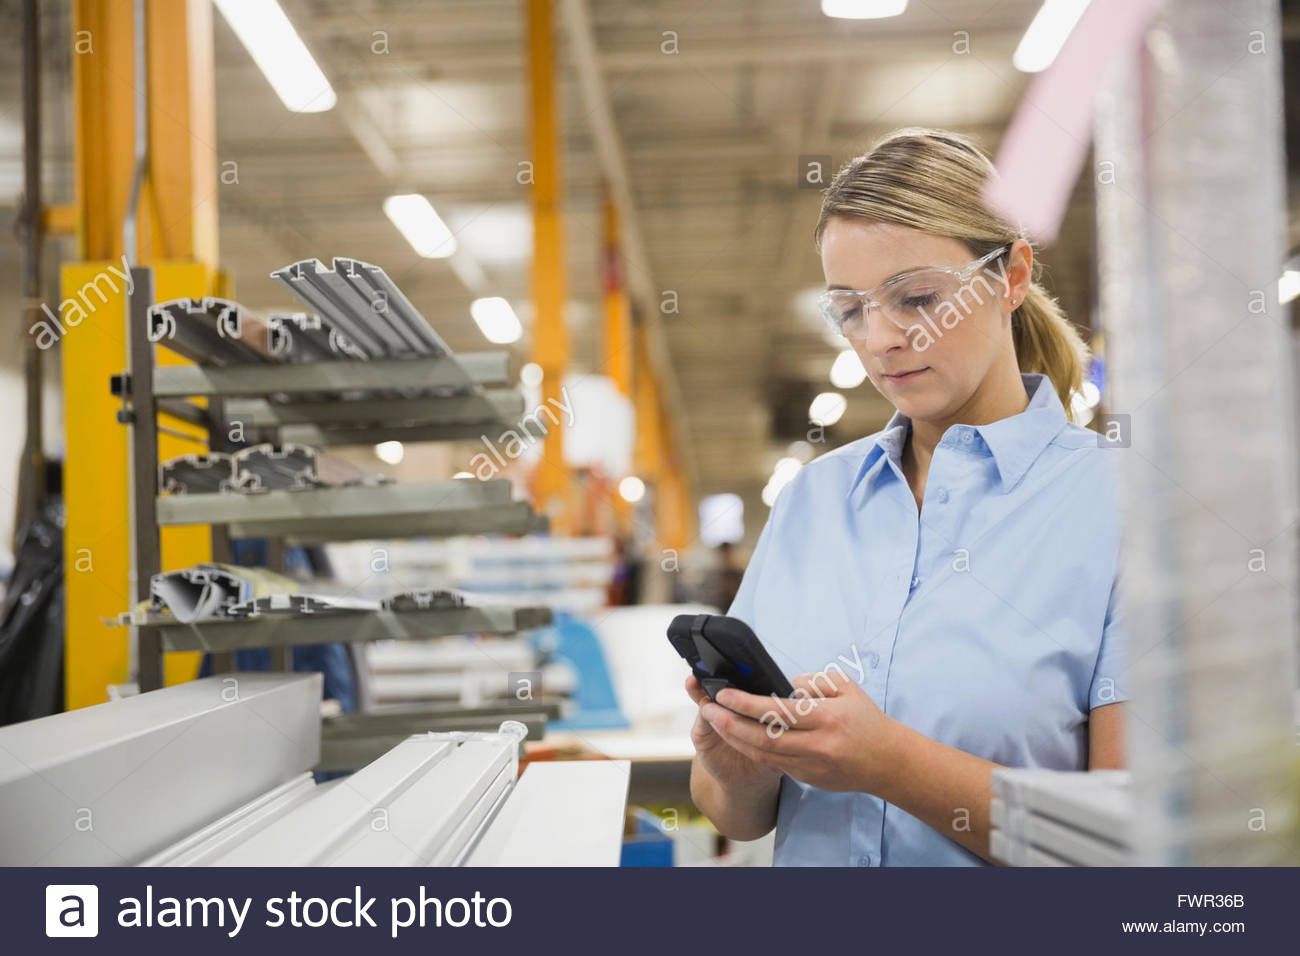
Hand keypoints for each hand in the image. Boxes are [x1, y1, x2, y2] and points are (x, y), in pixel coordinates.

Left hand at [699, 670, 902, 794]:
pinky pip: (773, 764)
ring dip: (735, 739)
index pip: (777, 710)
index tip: (724, 694)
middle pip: (762, 736)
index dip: (746, 703)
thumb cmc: (866, 720)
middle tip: (707, 709)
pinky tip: (737, 738)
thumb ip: (813, 681)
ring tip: (715, 722)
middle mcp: (817, 745)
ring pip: (763, 754)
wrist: (888, 763)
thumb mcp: (846, 688)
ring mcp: (811, 766)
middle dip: (730, 723)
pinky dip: (752, 750)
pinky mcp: (808, 778)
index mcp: (826, 718)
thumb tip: (785, 684)